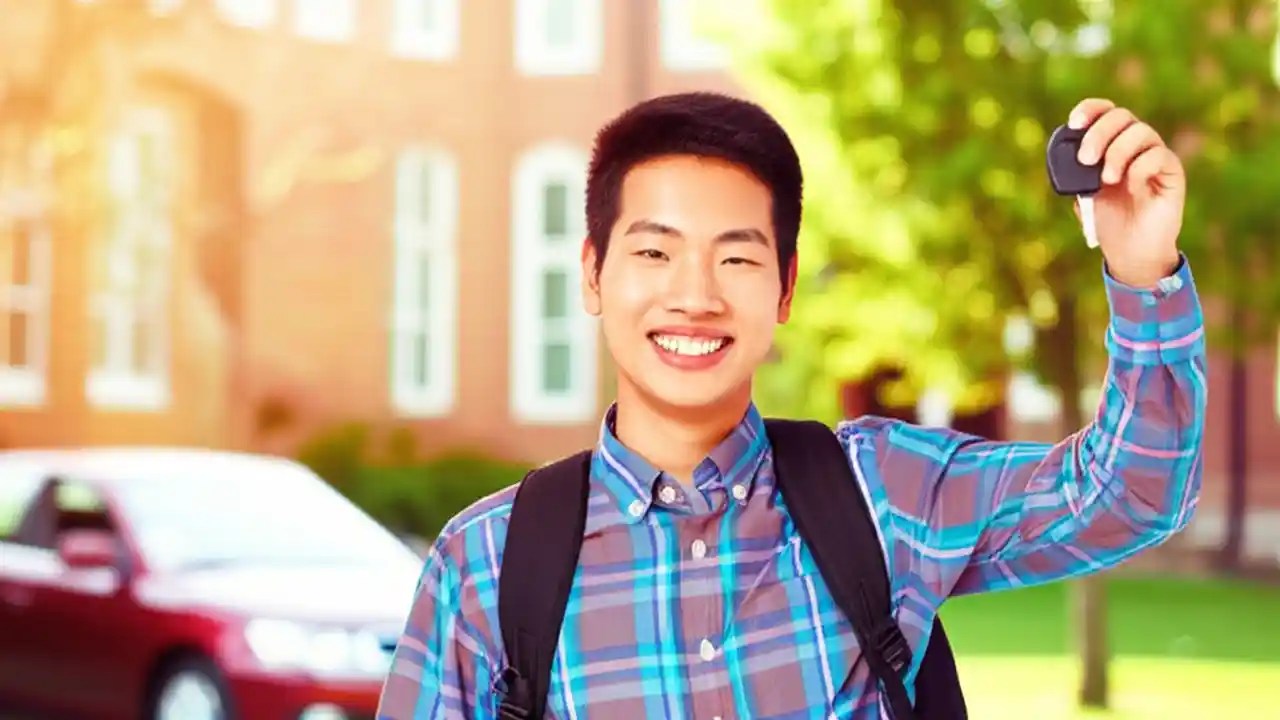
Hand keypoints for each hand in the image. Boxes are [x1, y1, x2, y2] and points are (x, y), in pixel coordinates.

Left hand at [1069, 98, 1184, 287]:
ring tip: (1107, 180)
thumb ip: (1076, 173)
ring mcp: (1155, 155)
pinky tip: (1132, 188)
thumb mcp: (1083, 194)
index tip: (1074, 123)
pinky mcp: (1172, 171)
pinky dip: (1140, 168)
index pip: (1105, 112)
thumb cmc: (1107, 221)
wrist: (1129, 250)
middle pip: (1122, 116)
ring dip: (1118, 152)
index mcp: (1111, 144)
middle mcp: (1134, 144)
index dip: (1091, 109)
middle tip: (1086, 159)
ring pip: (1141, 131)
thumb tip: (1067, 155)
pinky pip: (1158, 155)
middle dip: (1099, 133)